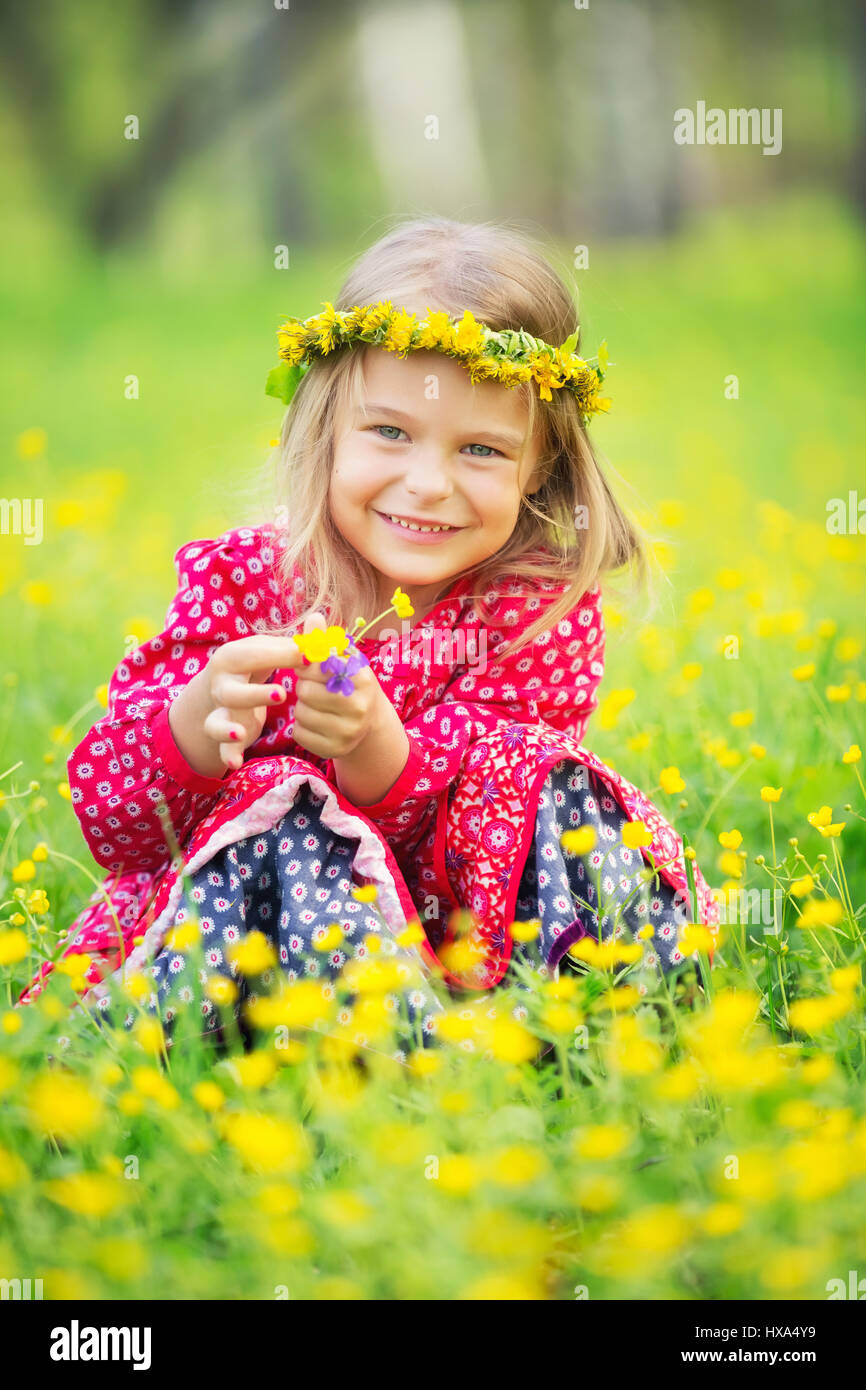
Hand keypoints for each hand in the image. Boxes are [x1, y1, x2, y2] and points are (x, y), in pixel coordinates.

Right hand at [169, 632, 304, 779]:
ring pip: (217, 722)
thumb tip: (321, 646)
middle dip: (255, 695)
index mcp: (232, 657)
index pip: (253, 654)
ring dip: (229, 728)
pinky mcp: (225, 732)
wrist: (225, 681)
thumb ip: (293, 647)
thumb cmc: (256, 660)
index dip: (281, 654)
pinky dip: (228, 754)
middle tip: (283, 694)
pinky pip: (221, 747)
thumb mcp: (271, 648)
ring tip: (242, 732)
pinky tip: (235, 764)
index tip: (309, 657)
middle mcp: (221, 685)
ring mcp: (221, 711)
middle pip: (232, 692)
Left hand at [290, 612, 387, 761]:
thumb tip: (314, 618)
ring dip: (302, 707)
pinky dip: (301, 727)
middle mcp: (360, 707)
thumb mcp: (341, 659)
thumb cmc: (349, 683)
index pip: (318, 666)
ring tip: (316, 705)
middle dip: (304, 687)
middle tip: (315, 688)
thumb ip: (324, 640)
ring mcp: (349, 732)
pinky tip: (315, 722)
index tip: (313, 667)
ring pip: (300, 713)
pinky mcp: (334, 750)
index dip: (308, 665)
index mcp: (362, 678)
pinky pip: (299, 734)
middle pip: (305, 691)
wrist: (368, 722)